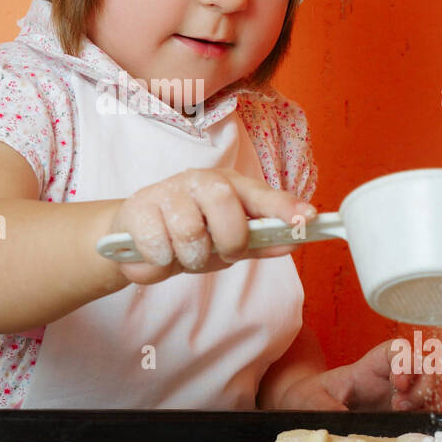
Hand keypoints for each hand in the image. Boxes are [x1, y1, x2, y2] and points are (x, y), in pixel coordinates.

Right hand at [105, 167, 316, 286]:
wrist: (133, 237)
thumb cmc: (188, 235)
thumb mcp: (227, 242)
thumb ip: (259, 243)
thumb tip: (293, 243)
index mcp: (229, 186)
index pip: (260, 194)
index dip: (284, 206)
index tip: (308, 219)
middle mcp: (199, 180)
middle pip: (224, 203)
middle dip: (229, 239)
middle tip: (220, 251)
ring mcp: (167, 191)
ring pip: (190, 232)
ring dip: (191, 257)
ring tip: (183, 255)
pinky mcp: (137, 209)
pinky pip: (158, 245)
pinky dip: (162, 261)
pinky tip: (158, 254)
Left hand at [276, 340, 435, 410]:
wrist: (311, 413)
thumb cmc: (312, 398)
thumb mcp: (312, 399)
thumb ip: (325, 406)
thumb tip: (341, 419)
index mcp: (371, 366)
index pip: (398, 350)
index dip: (405, 360)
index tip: (398, 383)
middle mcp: (391, 379)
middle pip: (423, 367)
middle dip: (423, 383)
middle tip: (401, 405)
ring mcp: (400, 398)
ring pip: (430, 390)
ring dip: (425, 401)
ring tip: (402, 415)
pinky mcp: (403, 418)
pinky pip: (424, 413)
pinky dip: (423, 419)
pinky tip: (407, 428)